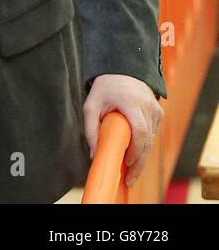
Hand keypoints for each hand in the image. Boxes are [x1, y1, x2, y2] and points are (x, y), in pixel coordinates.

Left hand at [83, 73, 161, 187]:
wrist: (122, 70)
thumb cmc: (104, 89)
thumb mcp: (91, 105)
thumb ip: (90, 129)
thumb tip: (94, 155)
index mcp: (132, 103)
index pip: (140, 132)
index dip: (136, 151)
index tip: (127, 165)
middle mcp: (148, 107)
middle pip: (148, 141)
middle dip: (139, 163)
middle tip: (130, 179)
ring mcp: (156, 111)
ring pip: (151, 140)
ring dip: (141, 156)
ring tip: (130, 172)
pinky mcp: (159, 114)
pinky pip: (152, 134)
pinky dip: (144, 146)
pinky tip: (134, 155)